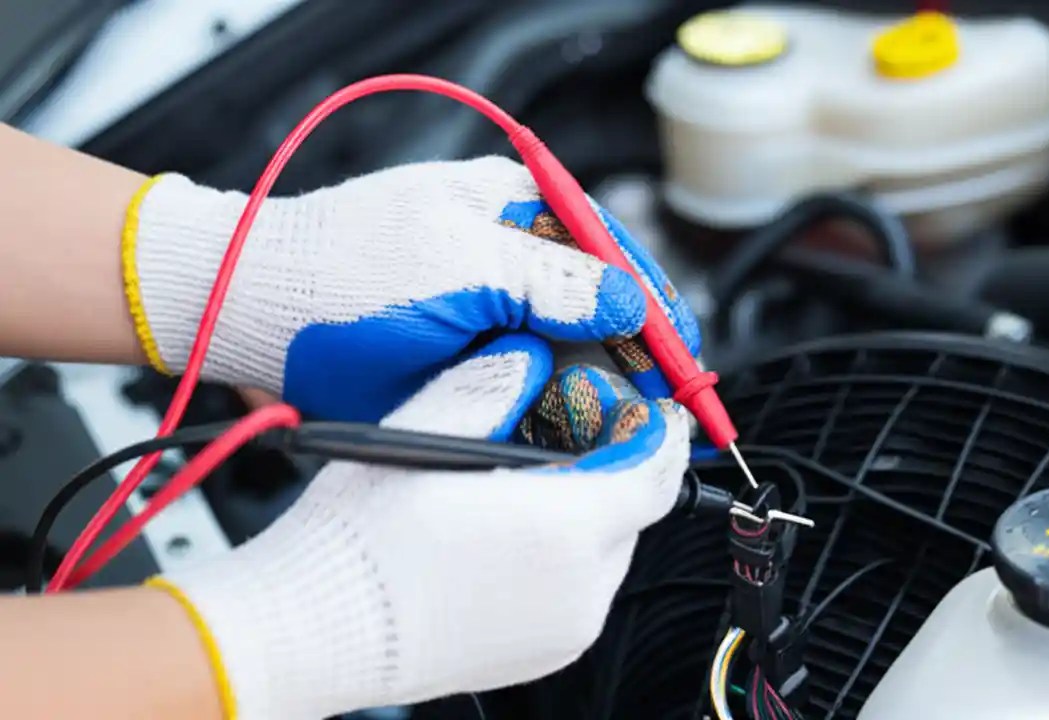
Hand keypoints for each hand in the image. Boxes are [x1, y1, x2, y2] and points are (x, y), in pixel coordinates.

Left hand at [126, 157, 699, 421]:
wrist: (250, 314)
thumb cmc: (340, 272)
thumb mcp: (457, 267)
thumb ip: (552, 284)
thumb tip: (630, 302)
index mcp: (514, 206)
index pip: (614, 250)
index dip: (656, 305)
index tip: (684, 358)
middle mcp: (506, 255)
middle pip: (599, 305)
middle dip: (631, 354)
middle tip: (657, 404)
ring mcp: (484, 307)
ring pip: (566, 349)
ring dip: (591, 385)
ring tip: (616, 423)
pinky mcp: (462, 355)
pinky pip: (526, 380)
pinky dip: (548, 404)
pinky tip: (562, 426)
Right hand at [154, 333, 689, 718]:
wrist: (314, 630)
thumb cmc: (361, 543)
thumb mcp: (426, 429)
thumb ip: (494, 383)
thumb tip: (530, 356)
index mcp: (568, 528)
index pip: (656, 469)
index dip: (659, 429)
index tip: (648, 406)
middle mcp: (581, 587)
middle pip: (632, 509)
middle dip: (615, 465)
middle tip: (574, 432)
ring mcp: (564, 629)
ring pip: (606, 551)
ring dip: (586, 511)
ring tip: (529, 483)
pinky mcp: (540, 655)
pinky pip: (577, 590)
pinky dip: (562, 556)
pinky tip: (509, 534)